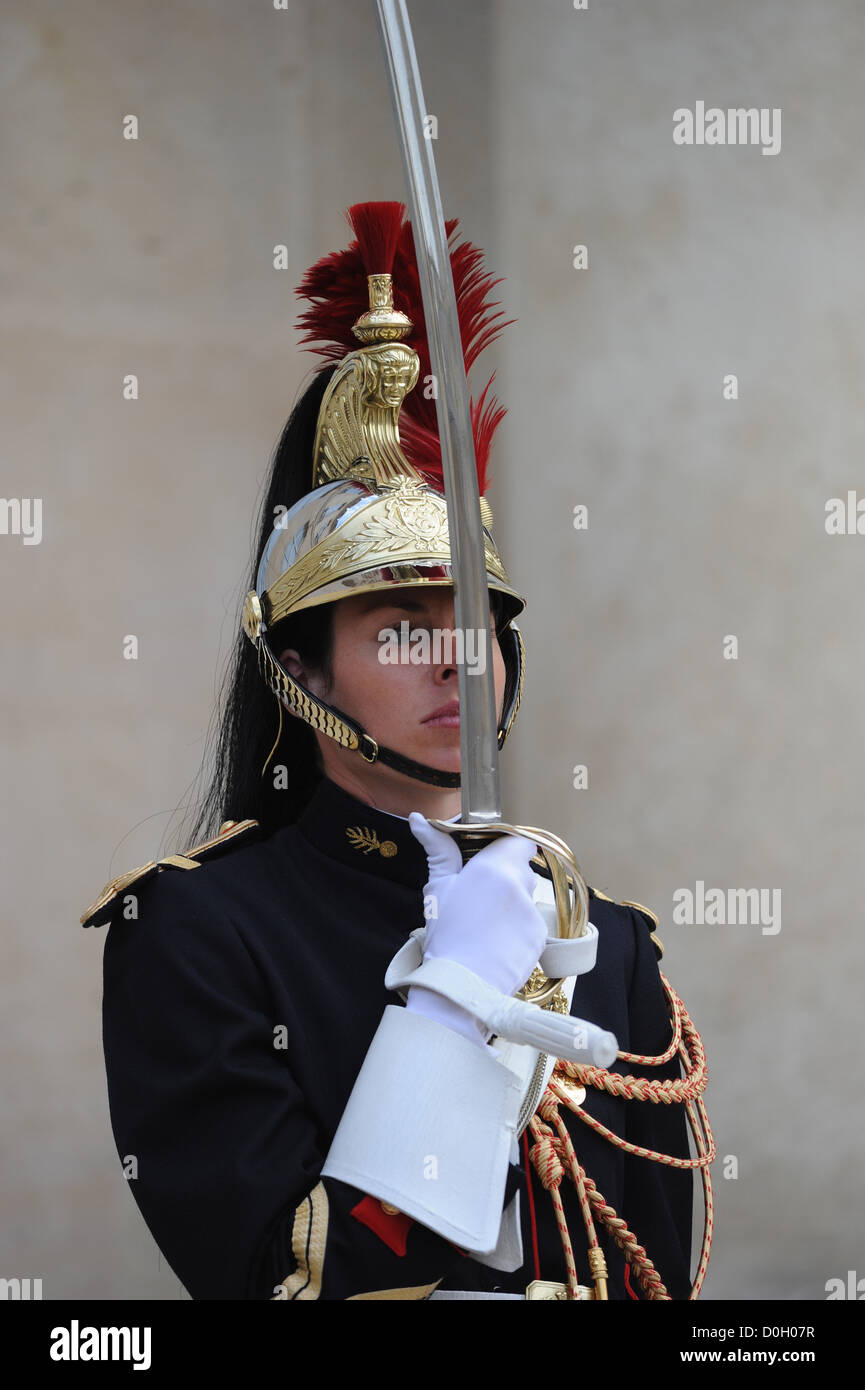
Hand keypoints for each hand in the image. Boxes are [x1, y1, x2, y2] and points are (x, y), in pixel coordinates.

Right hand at [405, 815, 546, 1043]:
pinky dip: (518, 931)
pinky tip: (497, 944)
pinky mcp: (541, 937)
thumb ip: (437, 849)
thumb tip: (417, 818)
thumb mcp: (437, 888)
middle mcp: (520, 884)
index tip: (491, 862)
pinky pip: (532, 925)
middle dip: (506, 879)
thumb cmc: (445, 933)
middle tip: (480, 899)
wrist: (460, 985)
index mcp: (493, 867)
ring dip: (512, 906)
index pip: (520, 842)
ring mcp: (533, 912)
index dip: (507, 850)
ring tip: (486, 927)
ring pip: (527, 899)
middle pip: (522, 870)